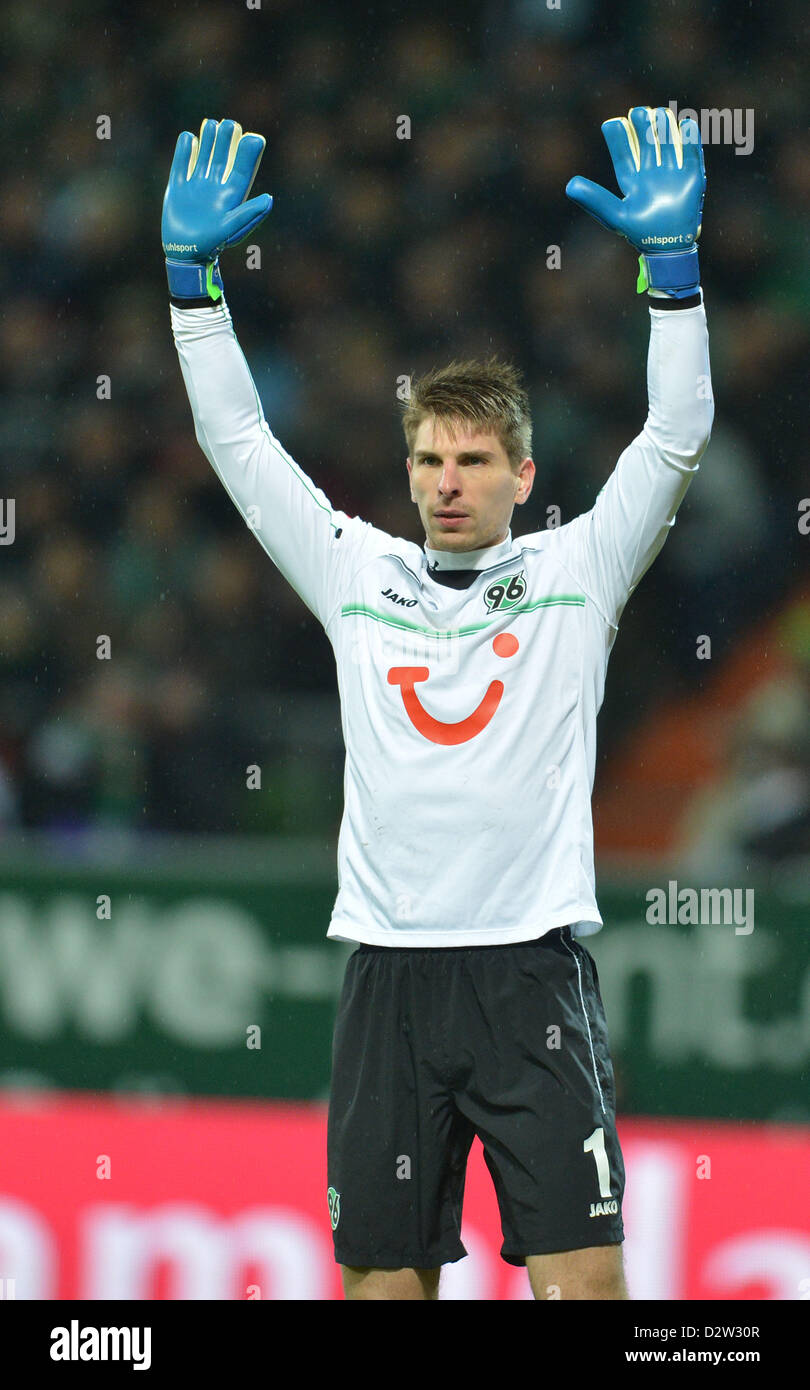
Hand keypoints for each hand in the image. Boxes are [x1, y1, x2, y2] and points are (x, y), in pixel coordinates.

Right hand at [162, 118, 272, 300]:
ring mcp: (196, 186)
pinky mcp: (178, 188)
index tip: (253, 137)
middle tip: (228, 125)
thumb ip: (249, 214)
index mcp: (231, 195)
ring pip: (203, 156)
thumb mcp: (232, 229)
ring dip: (207, 140)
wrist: (184, 253)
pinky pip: (181, 164)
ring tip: (211, 124)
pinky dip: (184, 151)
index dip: (248, 152)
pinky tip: (188, 138)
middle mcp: (215, 187)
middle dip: (226, 139)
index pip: (243, 167)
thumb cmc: (212, 245)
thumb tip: (269, 199)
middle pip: (223, 156)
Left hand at [565, 106, 704, 297]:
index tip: (612, 123)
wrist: (668, 247)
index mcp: (632, 179)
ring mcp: (671, 173)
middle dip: (643, 126)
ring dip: (664, 127)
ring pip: (668, 142)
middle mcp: (651, 172)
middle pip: (646, 142)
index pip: (624, 153)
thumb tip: (570, 185)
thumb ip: (595, 200)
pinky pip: (691, 153)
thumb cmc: (639, 232)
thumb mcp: (614, 216)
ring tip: (659, 114)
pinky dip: (690, 139)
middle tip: (639, 112)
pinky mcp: (691, 177)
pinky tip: (685, 124)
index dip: (618, 137)